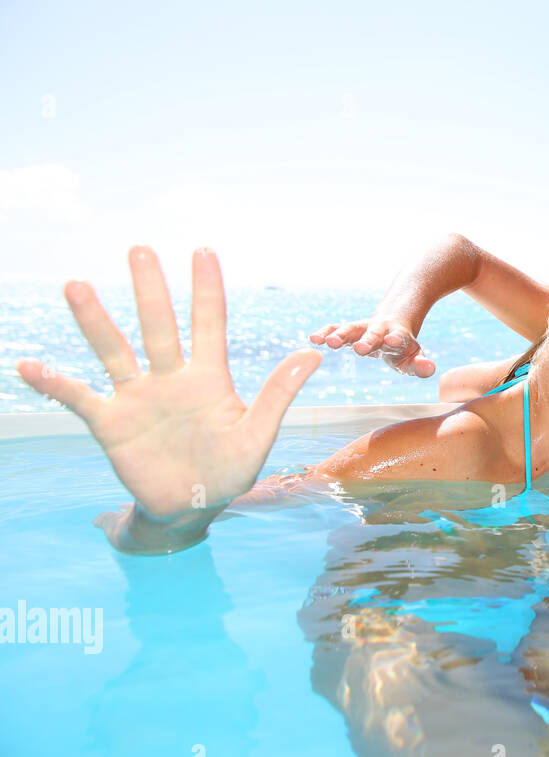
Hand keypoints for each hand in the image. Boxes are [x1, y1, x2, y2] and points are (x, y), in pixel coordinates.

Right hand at [16, 247, 319, 529]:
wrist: (191, 507)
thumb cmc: (229, 471)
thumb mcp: (257, 435)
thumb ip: (278, 394)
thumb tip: (312, 355)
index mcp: (208, 379)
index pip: (208, 324)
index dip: (206, 289)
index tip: (203, 250)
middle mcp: (170, 378)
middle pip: (158, 326)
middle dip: (150, 290)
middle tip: (140, 249)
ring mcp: (137, 398)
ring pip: (114, 351)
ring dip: (95, 321)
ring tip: (76, 285)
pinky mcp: (111, 423)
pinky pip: (78, 398)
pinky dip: (54, 384)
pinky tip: (26, 366)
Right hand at [309, 318, 434, 376]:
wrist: (393, 319)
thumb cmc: (403, 347)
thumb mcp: (414, 357)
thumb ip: (421, 365)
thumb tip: (429, 368)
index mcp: (399, 337)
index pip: (398, 338)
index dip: (395, 340)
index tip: (391, 341)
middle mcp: (380, 330)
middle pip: (373, 334)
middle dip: (367, 341)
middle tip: (360, 349)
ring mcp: (363, 328)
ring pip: (351, 329)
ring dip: (341, 335)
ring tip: (329, 342)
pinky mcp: (349, 330)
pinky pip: (335, 328)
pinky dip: (325, 332)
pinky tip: (313, 338)